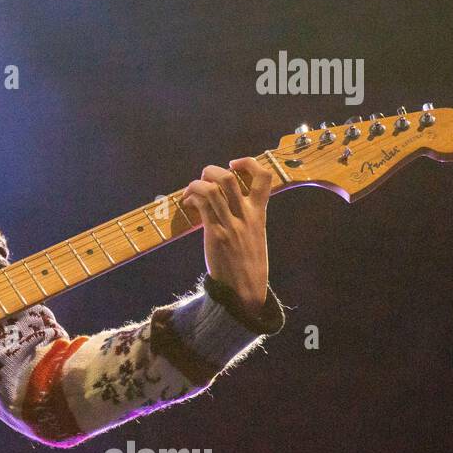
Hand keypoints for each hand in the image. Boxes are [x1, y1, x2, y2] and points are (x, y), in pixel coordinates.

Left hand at [180, 158, 273, 315]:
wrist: (246, 290)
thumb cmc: (249, 264)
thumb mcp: (256, 236)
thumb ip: (247, 218)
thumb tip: (230, 203)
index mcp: (259, 214)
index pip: (265, 178)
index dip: (249, 163)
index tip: (234, 164)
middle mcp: (246, 215)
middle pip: (229, 178)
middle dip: (211, 171)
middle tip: (204, 180)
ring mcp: (231, 224)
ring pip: (212, 189)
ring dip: (196, 184)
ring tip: (191, 192)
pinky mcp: (216, 234)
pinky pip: (202, 205)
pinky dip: (192, 198)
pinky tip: (188, 205)